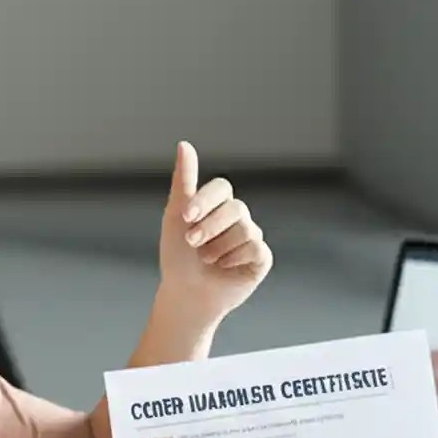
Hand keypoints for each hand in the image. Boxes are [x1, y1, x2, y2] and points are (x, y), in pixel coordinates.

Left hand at [158, 141, 273, 325]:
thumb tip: (184, 144)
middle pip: (234, 208)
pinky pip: (255, 248)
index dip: (204, 201)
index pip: (222, 188)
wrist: (186, 293)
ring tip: (208, 260)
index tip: (185, 218)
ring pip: (244, 229)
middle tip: (192, 243)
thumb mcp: (176, 215)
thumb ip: (184, 180)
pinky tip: (225, 268)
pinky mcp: (261, 257)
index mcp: (218, 204)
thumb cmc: (178, 256)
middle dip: (209, 227)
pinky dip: (234, 259)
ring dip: (218, 248)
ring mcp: (251, 237)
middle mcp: (237, 218)